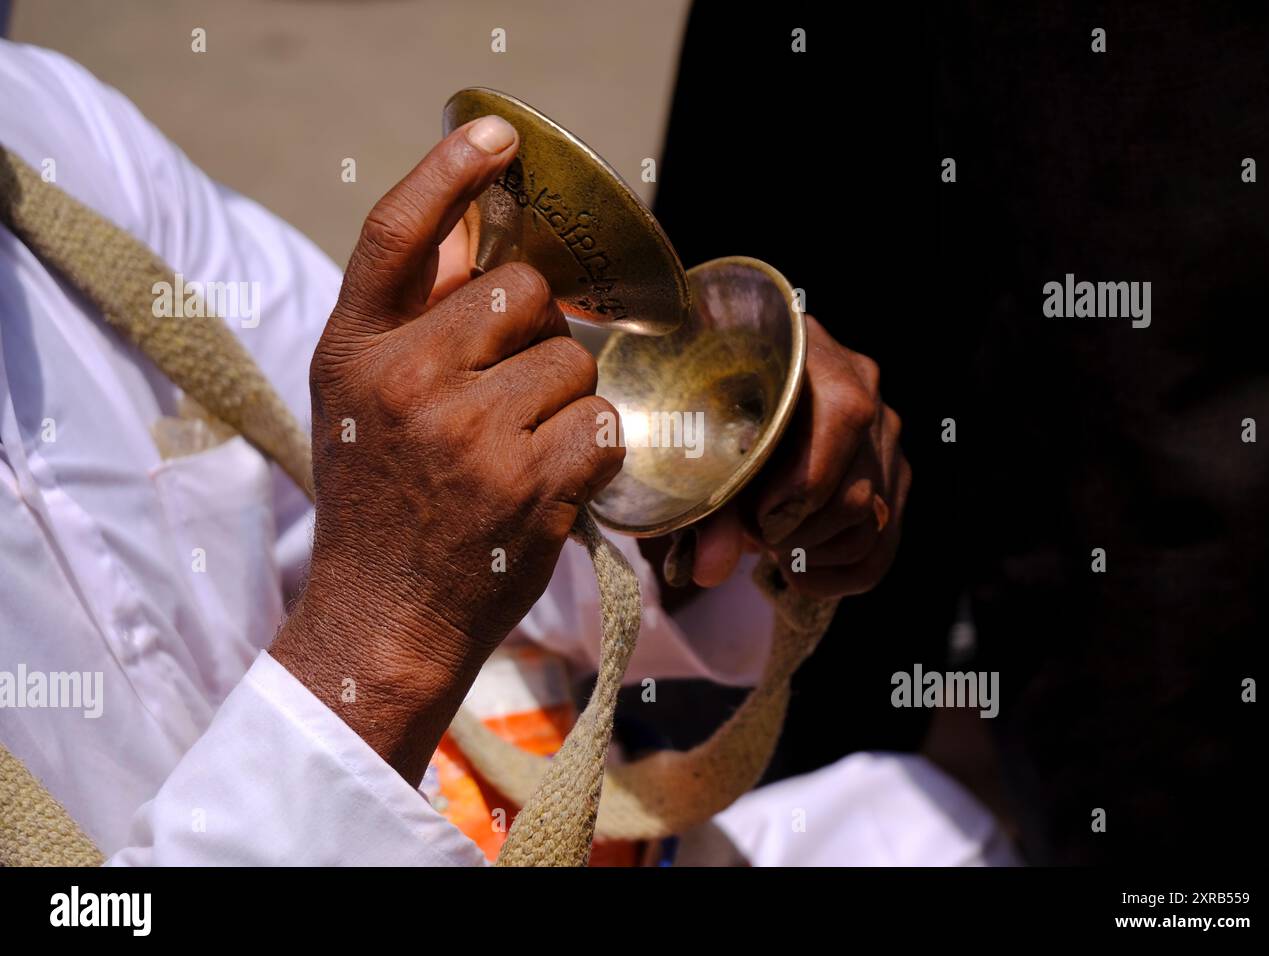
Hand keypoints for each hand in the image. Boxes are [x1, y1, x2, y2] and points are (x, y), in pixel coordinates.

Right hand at [271, 116, 623, 782]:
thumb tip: (476, 235)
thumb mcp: (362, 405)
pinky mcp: (527, 481)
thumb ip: (412, 322)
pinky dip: (594, 450)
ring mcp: (467, 430)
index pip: (395, 232)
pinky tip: (554, 481)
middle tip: (515, 391)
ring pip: (573, 358)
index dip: (448, 169)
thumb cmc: (380, 505)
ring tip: (523, 450)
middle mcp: (405, 377)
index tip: (494, 135)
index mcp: (354, 349)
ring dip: (566, 400)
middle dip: (540, 333)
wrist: (382, 620)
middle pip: (526, 292)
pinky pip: (602, 420)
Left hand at [684, 316, 909, 599]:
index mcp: (817, 359)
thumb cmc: (713, 410)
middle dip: (798, 534)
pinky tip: (799, 568)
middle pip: (855, 496)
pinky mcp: (892, 474)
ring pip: (872, 526)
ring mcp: (886, 436)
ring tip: (773, 541)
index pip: (841, 425)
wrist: (733, 385)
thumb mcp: (701, 447)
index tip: (753, 517)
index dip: (795, 492)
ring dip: (815, 553)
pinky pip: (883, 546)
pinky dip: (839, 574)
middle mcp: (866, 391)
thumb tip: (712, 569)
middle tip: (755, 532)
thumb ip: (709, 506)